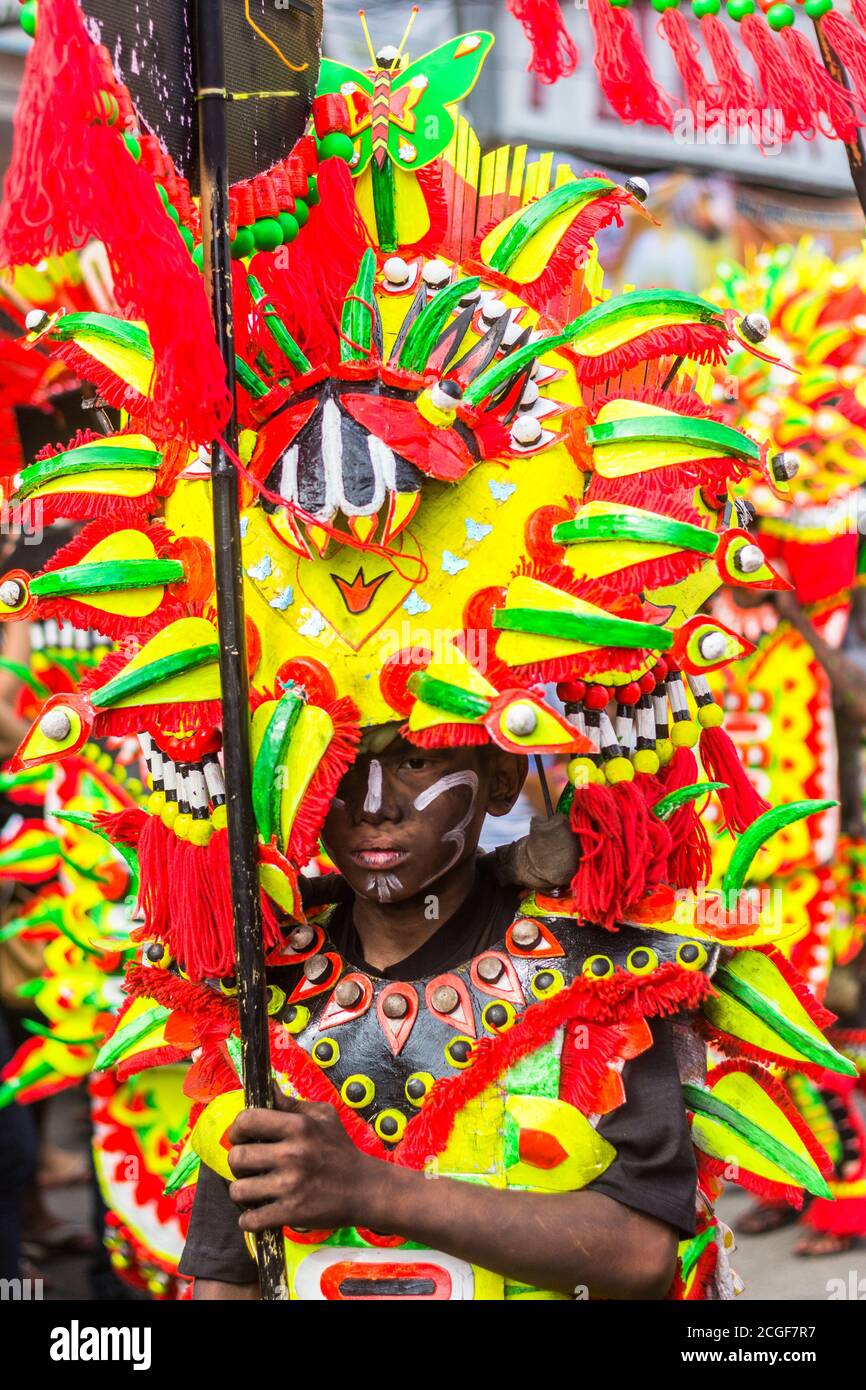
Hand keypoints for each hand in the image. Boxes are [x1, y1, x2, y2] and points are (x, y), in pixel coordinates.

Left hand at [226, 1092, 386, 1233]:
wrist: (365, 1188)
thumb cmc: (340, 1150)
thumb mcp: (322, 1116)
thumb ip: (290, 1103)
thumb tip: (266, 1086)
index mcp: (299, 1125)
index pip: (248, 1120)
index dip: (237, 1128)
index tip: (240, 1136)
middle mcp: (293, 1153)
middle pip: (237, 1157)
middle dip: (237, 1162)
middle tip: (247, 1165)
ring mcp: (291, 1185)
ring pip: (239, 1190)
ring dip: (242, 1191)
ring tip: (253, 1189)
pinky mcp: (292, 1212)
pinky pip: (252, 1220)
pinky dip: (249, 1220)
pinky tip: (257, 1213)